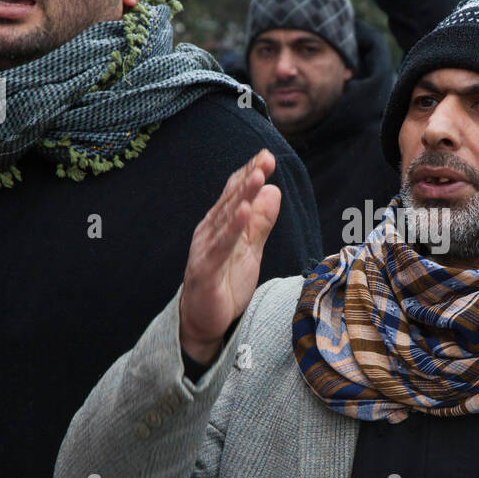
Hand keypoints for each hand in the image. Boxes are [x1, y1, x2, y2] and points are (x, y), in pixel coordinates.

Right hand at [178, 150, 280, 363]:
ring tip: (257, 176)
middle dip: (249, 178)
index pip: (236, 194)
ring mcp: (205, 249)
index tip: (267, 156)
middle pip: (231, 200)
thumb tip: (273, 190)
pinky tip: (243, 212)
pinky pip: (220, 246)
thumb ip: (260, 222)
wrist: (204, 322)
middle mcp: (209, 231)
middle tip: (266, 158)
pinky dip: (232, 228)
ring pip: (226, 218)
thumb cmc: (225, 283)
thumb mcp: (250, 250)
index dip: (250, 174)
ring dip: (242, 196)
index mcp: (219, 225)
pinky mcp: (205, 269)